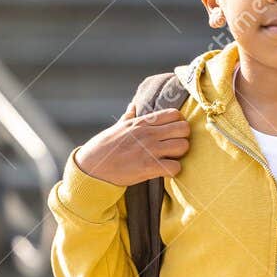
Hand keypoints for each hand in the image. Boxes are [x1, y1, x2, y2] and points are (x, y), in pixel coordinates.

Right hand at [72, 103, 189, 185]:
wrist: (92, 167)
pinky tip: (165, 171)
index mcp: (142, 122)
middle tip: (174, 146)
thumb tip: (133, 105)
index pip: (174, 114)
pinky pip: (175, 167)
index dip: (178, 123)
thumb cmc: (104, 147)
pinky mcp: (149, 167)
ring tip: (170, 158)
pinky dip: (174, 171)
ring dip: (180, 154)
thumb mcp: (117, 128)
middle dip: (183, 138)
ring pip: (183, 146)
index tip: (173, 132)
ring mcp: (149, 150)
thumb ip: (129, 117)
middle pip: (184, 129)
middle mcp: (148, 133)